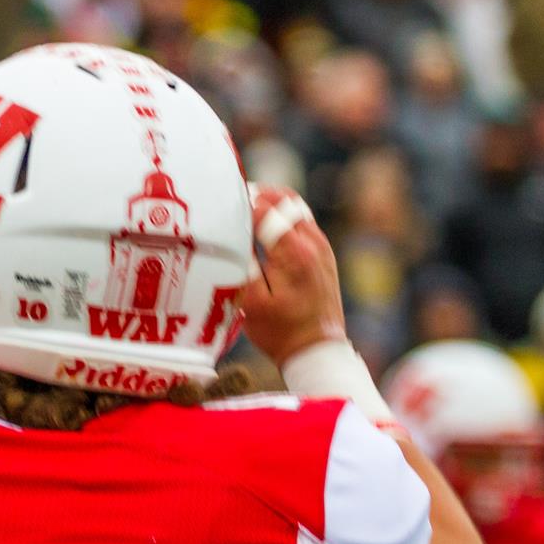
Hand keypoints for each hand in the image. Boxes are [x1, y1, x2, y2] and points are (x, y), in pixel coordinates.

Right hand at [239, 184, 347, 367]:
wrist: (317, 348)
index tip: (219, 202)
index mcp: (293, 253)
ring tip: (245, 207)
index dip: (240, 203)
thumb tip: (232, 234)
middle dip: (256, 195)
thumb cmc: (279, 330)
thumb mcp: (251, 302)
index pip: (265, 211)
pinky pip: (303, 222)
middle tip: (230, 199)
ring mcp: (322, 246)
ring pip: (296, 207)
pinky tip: (264, 227)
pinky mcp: (324, 253)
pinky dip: (283, 217)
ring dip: (271, 203)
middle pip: (284, 200)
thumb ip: (242, 263)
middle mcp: (312, 243)